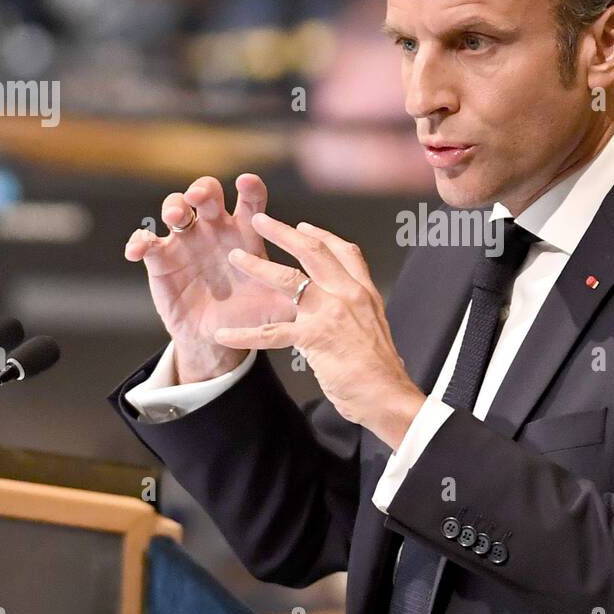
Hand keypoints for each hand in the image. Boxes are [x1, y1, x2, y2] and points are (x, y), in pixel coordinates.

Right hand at [124, 174, 296, 382]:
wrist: (218, 337)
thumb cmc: (250, 312)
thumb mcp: (276, 305)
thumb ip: (297, 295)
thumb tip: (330, 296)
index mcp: (245, 232)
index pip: (250, 201)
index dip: (249, 188)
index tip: (248, 182)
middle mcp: (214, 229)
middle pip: (207, 195)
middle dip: (203, 189)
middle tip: (202, 197)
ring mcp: (186, 241)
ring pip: (175, 209)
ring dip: (173, 206)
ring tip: (178, 216)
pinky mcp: (161, 260)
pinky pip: (147, 243)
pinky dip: (140, 241)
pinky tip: (139, 249)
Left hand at [212, 213, 425, 448]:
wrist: (387, 394)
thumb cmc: (381, 370)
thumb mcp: (374, 328)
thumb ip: (356, 313)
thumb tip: (342, 312)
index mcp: (365, 292)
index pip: (345, 252)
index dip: (322, 236)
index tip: (304, 227)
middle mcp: (349, 295)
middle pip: (314, 253)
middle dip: (284, 233)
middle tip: (261, 220)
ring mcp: (331, 313)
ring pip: (289, 279)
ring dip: (258, 265)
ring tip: (236, 256)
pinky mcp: (315, 337)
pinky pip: (272, 332)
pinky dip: (245, 333)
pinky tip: (225, 334)